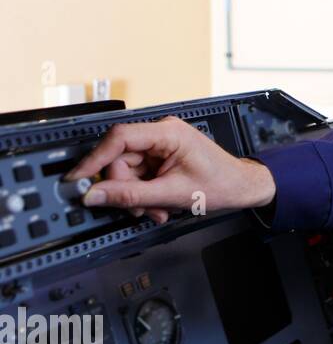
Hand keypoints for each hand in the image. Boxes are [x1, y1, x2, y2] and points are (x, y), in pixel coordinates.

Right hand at [64, 116, 275, 224]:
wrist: (243, 188)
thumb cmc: (221, 184)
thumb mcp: (172, 194)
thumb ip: (131, 196)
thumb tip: (94, 195)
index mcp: (167, 133)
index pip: (119, 138)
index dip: (94, 159)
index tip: (78, 179)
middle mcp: (161, 134)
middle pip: (120, 160)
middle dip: (127, 190)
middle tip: (141, 210)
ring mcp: (161, 145)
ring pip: (127, 172)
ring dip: (138, 197)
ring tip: (158, 210)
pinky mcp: (161, 157)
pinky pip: (139, 177)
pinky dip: (145, 195)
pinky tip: (160, 205)